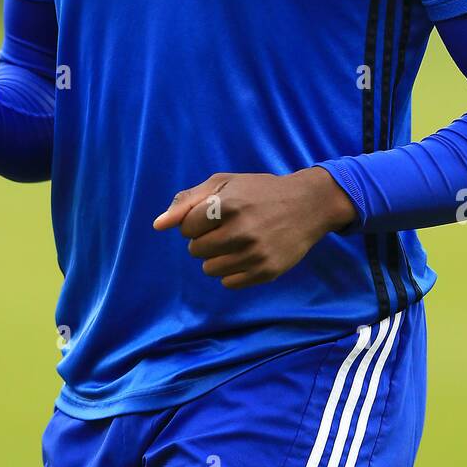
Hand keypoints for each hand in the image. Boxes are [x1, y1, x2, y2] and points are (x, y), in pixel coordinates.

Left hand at [153, 167, 355, 288]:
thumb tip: (158, 225)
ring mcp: (256, 254)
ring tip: (235, 242)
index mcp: (228, 205)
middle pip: (195, 250)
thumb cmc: (259, 191)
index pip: (186, 228)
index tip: (213, 215)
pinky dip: (232, 271)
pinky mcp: (267, 272)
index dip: (196, 221)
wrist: (308, 205)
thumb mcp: (223, 183)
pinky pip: (229, 283)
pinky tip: (245, 255)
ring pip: (210, 270)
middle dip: (204, 240)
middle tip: (224, 229)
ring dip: (216, 257)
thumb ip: (187, 201)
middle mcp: (242, 231)